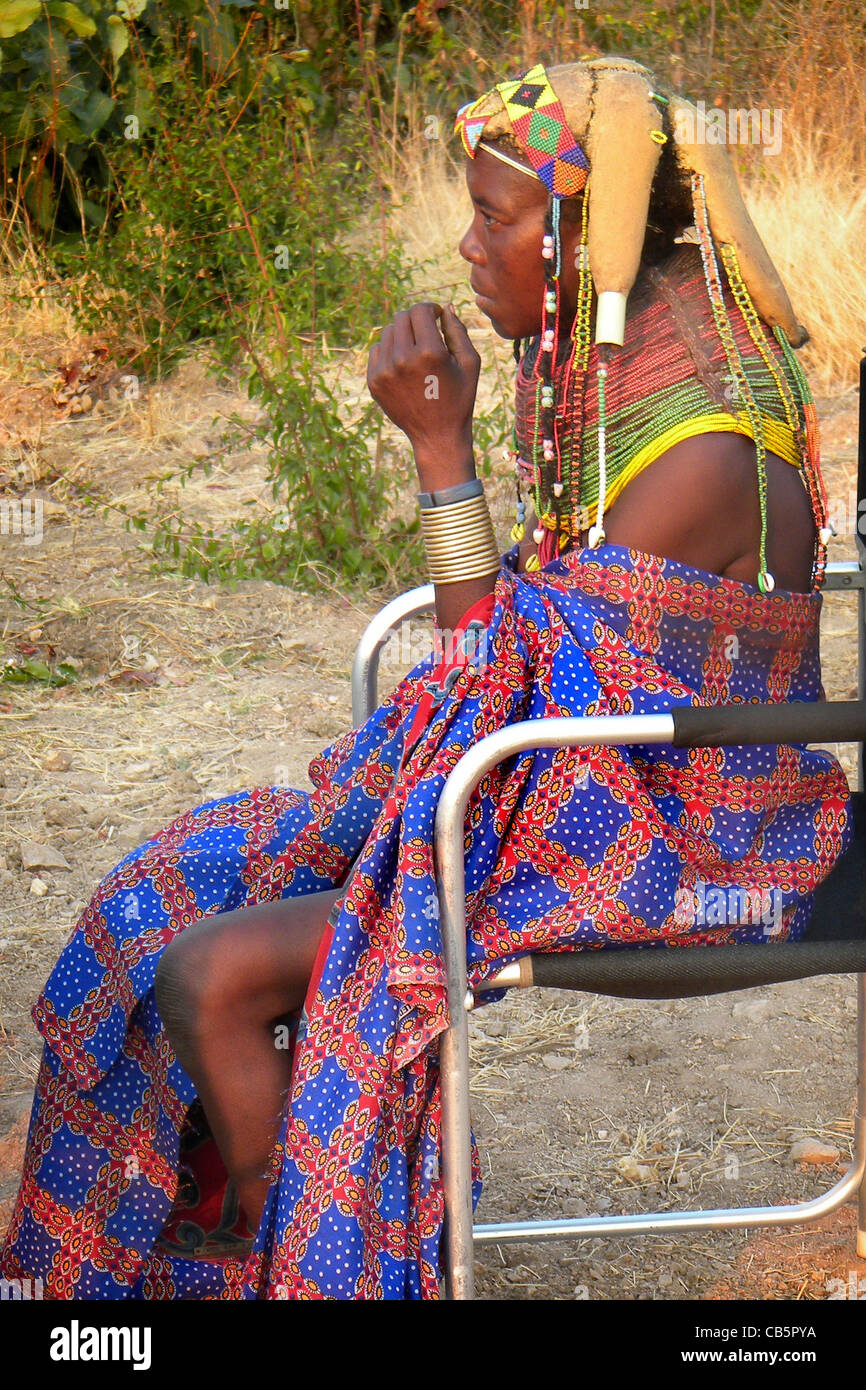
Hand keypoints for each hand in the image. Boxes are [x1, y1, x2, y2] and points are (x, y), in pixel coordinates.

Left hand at [366, 303, 480, 465]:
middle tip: (426, 331)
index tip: (437, 317)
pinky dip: (390, 350)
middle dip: (416, 319)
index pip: (421, 311)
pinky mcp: (374, 382)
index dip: (431, 309)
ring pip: (388, 332)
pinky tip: (404, 364)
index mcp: (429, 353)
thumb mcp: (469, 363)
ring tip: (416, 350)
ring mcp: (385, 371)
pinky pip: (377, 350)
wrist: (437, 436)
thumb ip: (458, 331)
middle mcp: (403, 359)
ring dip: (403, 334)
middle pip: (402, 317)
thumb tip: (446, 307)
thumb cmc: (459, 398)